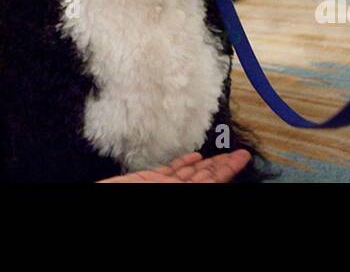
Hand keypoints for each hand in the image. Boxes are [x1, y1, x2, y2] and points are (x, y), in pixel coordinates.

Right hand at [101, 150, 251, 182]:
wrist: (105, 196)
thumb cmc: (134, 193)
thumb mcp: (162, 185)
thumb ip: (187, 182)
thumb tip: (213, 181)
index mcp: (186, 195)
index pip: (213, 182)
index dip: (229, 169)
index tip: (244, 157)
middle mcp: (179, 191)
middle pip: (206, 178)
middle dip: (224, 165)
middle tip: (241, 153)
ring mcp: (165, 185)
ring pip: (192, 173)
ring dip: (209, 163)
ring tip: (225, 154)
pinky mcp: (150, 179)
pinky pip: (172, 170)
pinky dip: (185, 162)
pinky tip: (195, 156)